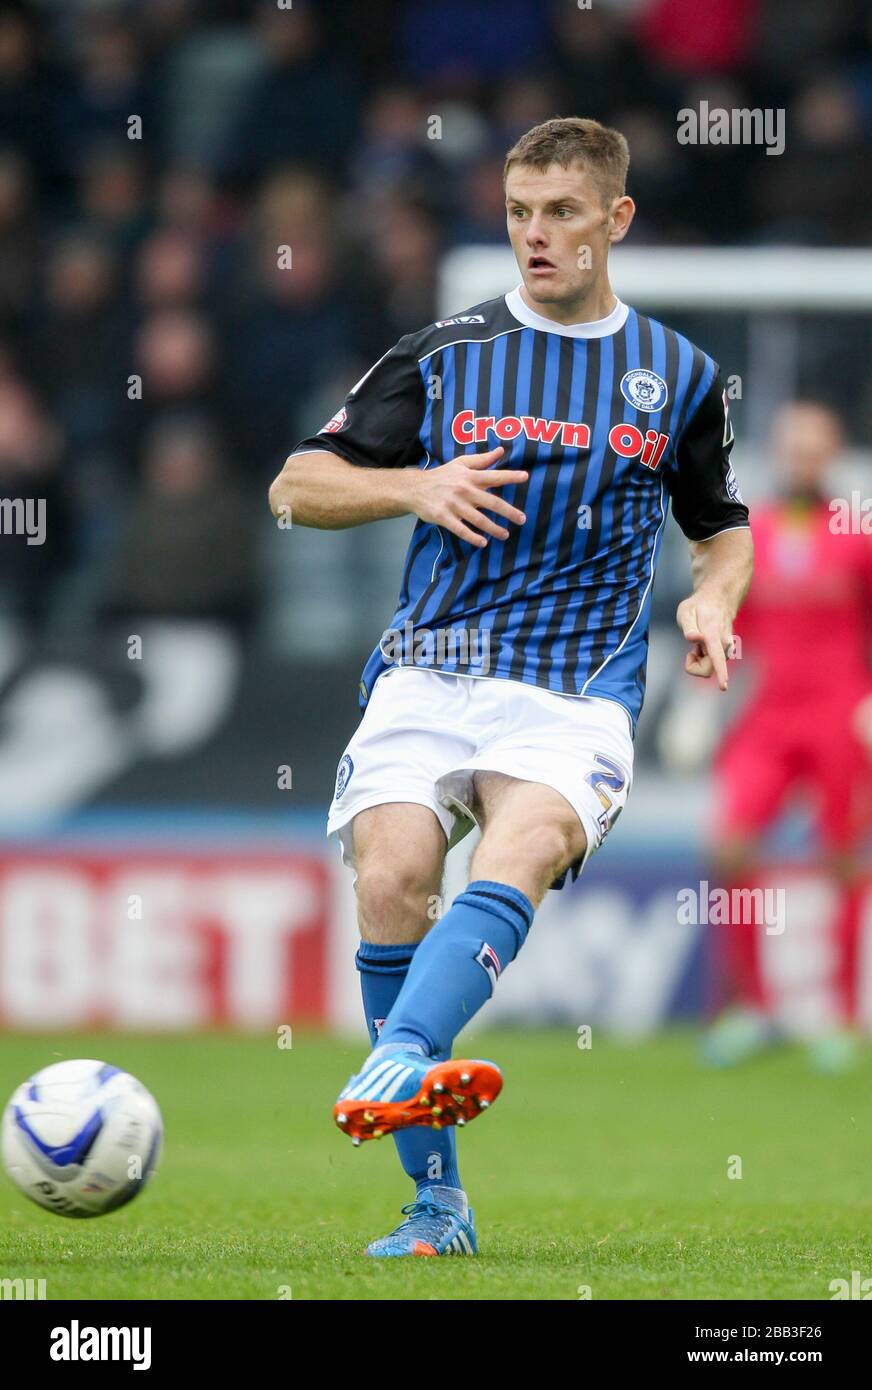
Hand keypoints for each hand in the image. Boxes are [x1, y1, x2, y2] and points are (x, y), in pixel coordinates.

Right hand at [410, 446, 527, 548]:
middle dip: (509, 512)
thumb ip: (482, 460)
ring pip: (479, 519)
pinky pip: (461, 530)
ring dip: (494, 529)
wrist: (415, 488)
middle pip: (491, 502)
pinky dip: (473, 538)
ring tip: (505, 535)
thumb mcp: (461, 464)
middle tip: (522, 519)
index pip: (493, 476)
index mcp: (469, 476)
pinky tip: (483, 542)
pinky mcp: (444, 517)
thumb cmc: (442, 476)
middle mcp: (464, 490)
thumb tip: (501, 451)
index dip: (510, 476)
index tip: (525, 477)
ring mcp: (453, 505)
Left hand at [676, 593, 733, 690]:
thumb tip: (694, 638)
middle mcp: (724, 643)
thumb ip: (689, 627)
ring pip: (710, 668)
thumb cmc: (698, 606)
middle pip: (708, 669)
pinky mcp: (727, 652)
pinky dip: (704, 658)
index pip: (717, 656)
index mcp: (712, 635)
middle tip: (690, 651)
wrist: (718, 599)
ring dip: (699, 660)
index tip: (723, 686)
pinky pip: (713, 664)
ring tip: (697, 644)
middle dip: (694, 666)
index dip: (720, 673)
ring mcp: (727, 648)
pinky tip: (703, 646)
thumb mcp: (686, 611)